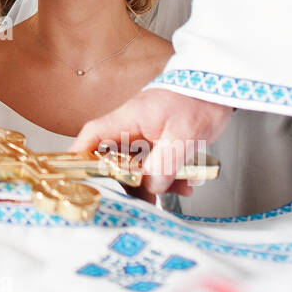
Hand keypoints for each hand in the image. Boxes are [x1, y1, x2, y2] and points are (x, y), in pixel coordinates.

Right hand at [70, 86, 233, 196]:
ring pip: (136, 166)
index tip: (71, 174)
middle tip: (132, 202)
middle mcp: (133, 127)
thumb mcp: (182, 135)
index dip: (78, 154)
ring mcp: (146, 135)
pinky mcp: (160, 141)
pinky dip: (167, 177)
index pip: (94, 135)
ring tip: (168, 194)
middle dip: (122, 183)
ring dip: (151, 184)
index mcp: (129, 118)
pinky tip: (183, 185)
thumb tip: (152, 188)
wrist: (220, 88)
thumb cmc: (199, 98)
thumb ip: (165, 164)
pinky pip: (155, 165)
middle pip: (113, 159)